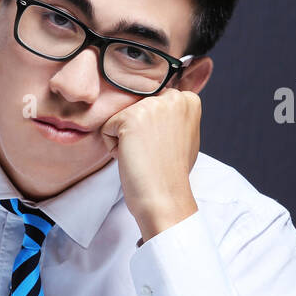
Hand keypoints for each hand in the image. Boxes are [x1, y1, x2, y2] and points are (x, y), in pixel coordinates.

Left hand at [99, 86, 200, 240]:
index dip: (153, 128)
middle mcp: (173, 98)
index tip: (163, 147)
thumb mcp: (184, 137)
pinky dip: (113, 148)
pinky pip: (107, 128)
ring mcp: (151, 105)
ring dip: (126, 139)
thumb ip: (173, 118)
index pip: (153, 102)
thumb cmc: (171, 174)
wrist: (165, 197)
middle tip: (153, 153)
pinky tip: (133, 158)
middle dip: (138, 132)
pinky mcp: (130, 117)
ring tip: (144, 155)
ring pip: (121, 118)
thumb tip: (157, 114)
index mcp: (188, 101)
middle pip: (136, 108)